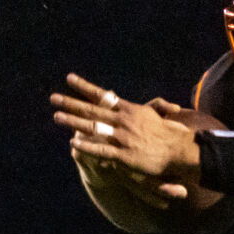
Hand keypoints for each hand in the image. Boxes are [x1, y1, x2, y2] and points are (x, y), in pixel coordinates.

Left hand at [51, 74, 196, 198]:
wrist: (180, 150)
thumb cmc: (168, 133)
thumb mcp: (158, 114)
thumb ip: (151, 106)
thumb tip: (148, 100)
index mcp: (130, 110)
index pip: (103, 96)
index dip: (85, 87)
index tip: (70, 78)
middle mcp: (124, 121)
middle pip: (93, 110)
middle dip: (71, 103)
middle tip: (54, 98)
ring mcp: (123, 138)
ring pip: (93, 127)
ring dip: (73, 122)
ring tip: (57, 117)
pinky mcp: (124, 155)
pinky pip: (101, 150)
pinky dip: (87, 146)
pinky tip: (74, 143)